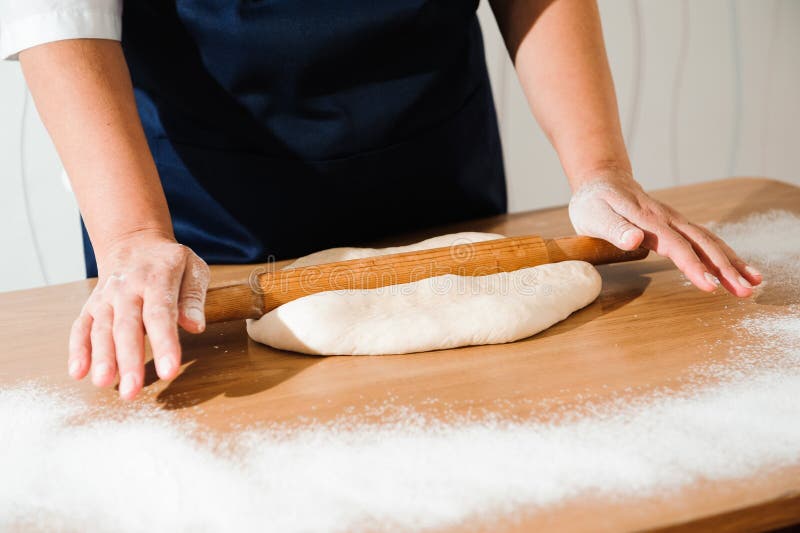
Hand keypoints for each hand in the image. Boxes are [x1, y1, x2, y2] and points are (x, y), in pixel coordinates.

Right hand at [67, 230, 209, 399]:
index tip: (168, 370)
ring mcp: (106, 297)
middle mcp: (127, 288)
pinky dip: (78, 349)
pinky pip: (82, 327)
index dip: (164, 343)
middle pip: (127, 326)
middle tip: (132, 390)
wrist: (134, 243)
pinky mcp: (92, 306)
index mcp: (157, 278)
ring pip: (102, 329)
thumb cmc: (169, 262)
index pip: (160, 313)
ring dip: (101, 357)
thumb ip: (193, 298)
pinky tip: (78, 372)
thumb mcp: (193, 268)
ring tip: (103, 383)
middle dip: (128, 360)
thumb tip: (195, 326)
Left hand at [568, 171, 761, 296]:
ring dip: (732, 263)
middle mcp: (668, 220)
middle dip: (725, 268)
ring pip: (709, 241)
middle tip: (744, 291)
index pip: (676, 246)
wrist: (603, 180)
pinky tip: (739, 270)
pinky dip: (724, 256)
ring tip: (752, 285)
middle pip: (702, 244)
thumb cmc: (594, 202)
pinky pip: (705, 241)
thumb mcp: (594, 216)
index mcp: (648, 220)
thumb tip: (635, 239)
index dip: (693, 266)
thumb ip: (613, 229)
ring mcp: (676, 222)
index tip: (710, 285)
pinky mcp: (678, 226)